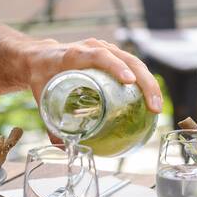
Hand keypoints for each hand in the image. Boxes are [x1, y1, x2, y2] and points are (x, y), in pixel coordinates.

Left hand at [23, 37, 163, 114]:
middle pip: (126, 59)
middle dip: (144, 82)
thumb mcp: (41, 96)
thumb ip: (50, 123)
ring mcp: (106, 49)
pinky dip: (144, 81)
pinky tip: (151, 100)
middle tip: (153, 107)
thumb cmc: (41, 74)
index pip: (99, 55)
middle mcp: (94, 47)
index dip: (115, 67)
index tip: (128, 81)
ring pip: (134, 61)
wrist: (40, 56)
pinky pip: (132, 65)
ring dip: (149, 83)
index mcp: (76, 54)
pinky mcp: (112, 56)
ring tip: (156, 107)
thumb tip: (64, 148)